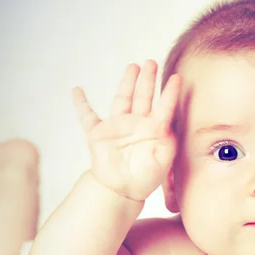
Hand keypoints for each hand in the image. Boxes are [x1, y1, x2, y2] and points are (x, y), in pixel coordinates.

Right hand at [72, 60, 180, 201]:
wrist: (122, 192)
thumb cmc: (146, 179)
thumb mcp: (162, 162)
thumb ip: (166, 143)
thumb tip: (165, 123)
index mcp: (154, 130)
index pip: (164, 107)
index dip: (170, 93)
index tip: (177, 78)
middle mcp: (137, 124)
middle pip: (143, 96)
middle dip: (148, 79)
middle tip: (152, 62)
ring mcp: (117, 127)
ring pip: (122, 99)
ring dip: (127, 82)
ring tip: (133, 66)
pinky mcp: (98, 134)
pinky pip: (87, 116)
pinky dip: (81, 104)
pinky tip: (77, 90)